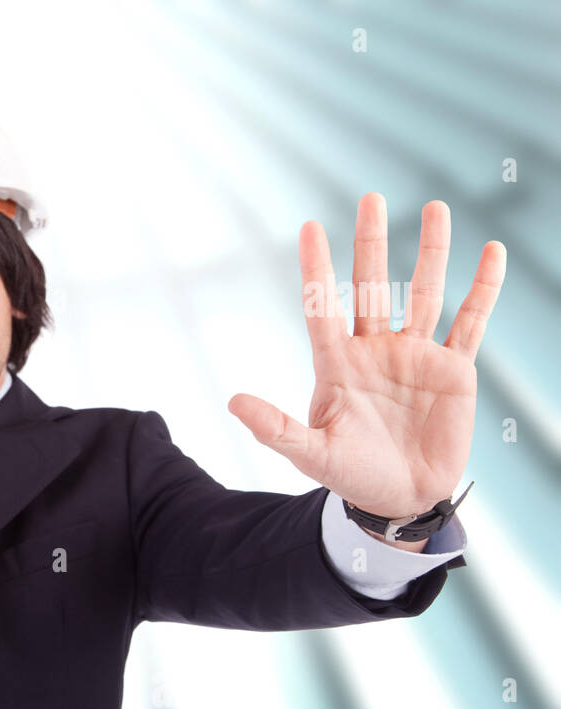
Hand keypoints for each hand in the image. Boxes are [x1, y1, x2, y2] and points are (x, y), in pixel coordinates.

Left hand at [227, 193, 504, 518]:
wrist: (399, 498)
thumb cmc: (350, 475)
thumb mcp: (310, 453)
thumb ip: (275, 428)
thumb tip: (232, 402)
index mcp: (338, 364)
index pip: (324, 306)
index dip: (318, 268)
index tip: (310, 226)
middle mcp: (375, 350)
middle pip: (373, 285)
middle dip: (370, 243)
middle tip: (368, 197)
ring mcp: (415, 356)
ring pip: (424, 293)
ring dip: (430, 252)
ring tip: (434, 207)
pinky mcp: (453, 370)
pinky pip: (470, 322)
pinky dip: (482, 288)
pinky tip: (489, 252)